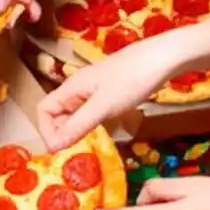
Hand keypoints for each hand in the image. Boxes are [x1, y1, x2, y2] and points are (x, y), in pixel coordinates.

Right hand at [38, 36, 176, 150]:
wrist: (165, 57)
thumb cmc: (132, 79)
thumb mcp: (103, 106)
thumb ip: (77, 126)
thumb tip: (51, 147)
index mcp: (71, 87)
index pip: (44, 110)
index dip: (46, 130)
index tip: (59, 149)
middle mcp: (79, 88)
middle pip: (58, 114)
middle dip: (62, 134)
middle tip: (76, 153)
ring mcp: (96, 90)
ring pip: (76, 114)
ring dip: (78, 131)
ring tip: (89, 148)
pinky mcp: (111, 93)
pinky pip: (93, 112)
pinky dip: (94, 126)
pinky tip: (106, 135)